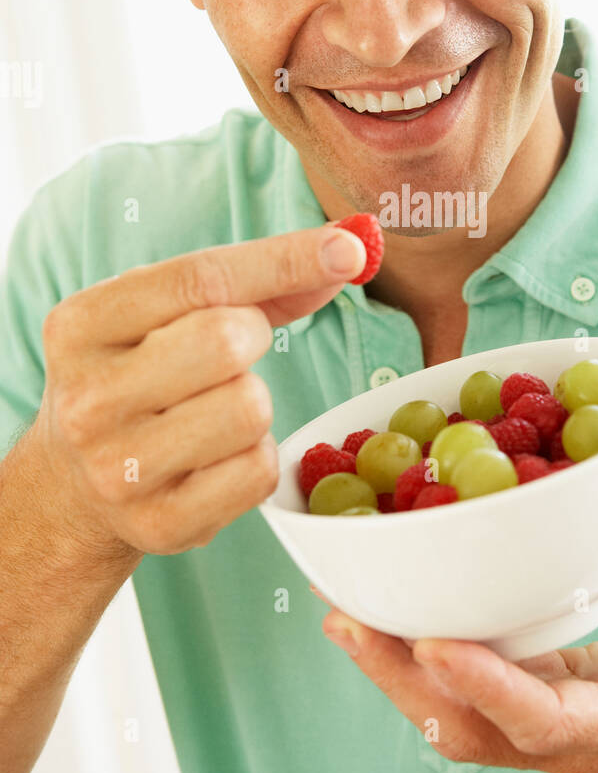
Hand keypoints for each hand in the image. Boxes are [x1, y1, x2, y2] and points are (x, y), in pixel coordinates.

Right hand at [27, 223, 365, 561]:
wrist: (74, 488)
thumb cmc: (139, 377)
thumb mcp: (165, 317)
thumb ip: (255, 283)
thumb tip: (346, 252)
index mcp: (80, 326)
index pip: (200, 278)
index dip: (284, 259)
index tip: (348, 249)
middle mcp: (88, 398)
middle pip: (228, 341)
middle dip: (252, 337)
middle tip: (229, 353)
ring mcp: (118, 469)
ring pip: (250, 408)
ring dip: (254, 402)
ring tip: (214, 409)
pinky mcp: (158, 524)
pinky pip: (258, 470)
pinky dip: (256, 456)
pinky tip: (218, 457)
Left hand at [319, 456, 597, 772]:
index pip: (545, 722)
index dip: (487, 686)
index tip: (433, 643)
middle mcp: (569, 745)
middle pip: (469, 729)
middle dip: (402, 675)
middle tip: (346, 616)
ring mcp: (540, 739)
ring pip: (452, 720)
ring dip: (393, 669)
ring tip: (342, 609)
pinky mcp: (525, 716)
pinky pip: (460, 701)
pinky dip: (413, 662)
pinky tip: (376, 619)